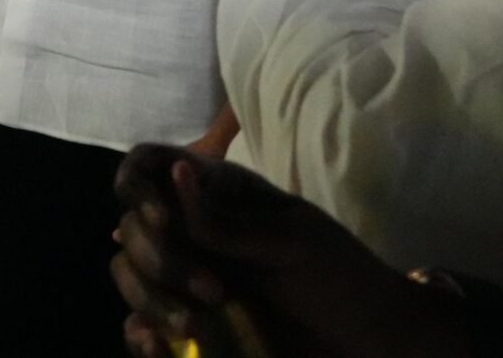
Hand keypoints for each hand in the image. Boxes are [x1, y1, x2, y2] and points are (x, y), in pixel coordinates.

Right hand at [111, 145, 461, 357]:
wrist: (374, 346)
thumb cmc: (343, 282)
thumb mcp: (292, 243)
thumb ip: (226, 220)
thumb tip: (174, 170)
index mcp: (218, 194)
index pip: (147, 165)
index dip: (137, 185)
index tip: (161, 220)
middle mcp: (193, 230)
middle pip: (132, 225)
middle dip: (161, 259)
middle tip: (215, 293)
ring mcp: (187, 278)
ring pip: (128, 274)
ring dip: (150, 300)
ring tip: (196, 329)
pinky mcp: (189, 325)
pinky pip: (139, 325)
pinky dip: (141, 335)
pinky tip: (160, 348)